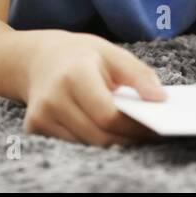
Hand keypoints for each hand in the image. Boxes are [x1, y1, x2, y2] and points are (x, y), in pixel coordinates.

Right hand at [22, 30, 165, 145]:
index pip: (108, 116)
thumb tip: (160, 99)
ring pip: (87, 144)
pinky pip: (73, 144)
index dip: (134, 127)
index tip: (155, 128)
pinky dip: (92, 139)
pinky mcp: (35, 128)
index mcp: (74, 75)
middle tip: (147, 134)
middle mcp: (53, 98)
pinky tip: (103, 129)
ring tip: (128, 131)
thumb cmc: (81, 55)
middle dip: (127, 138)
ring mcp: (41, 116)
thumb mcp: (112, 53)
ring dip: (111, 141)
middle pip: (99, 136)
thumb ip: (138, 74)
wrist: (38, 58)